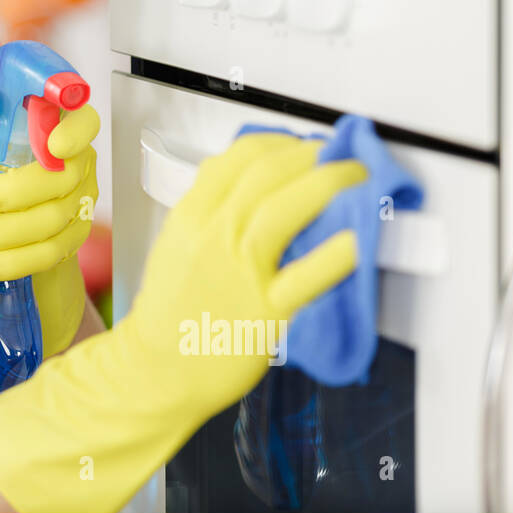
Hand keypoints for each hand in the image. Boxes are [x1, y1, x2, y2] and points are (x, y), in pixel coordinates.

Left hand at [0, 87, 100, 355]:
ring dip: (5, 233)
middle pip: (63, 179)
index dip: (75, 133)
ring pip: (53, 221)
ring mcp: (80, 202)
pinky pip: (45, 254)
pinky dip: (6, 263)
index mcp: (60, 127)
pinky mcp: (72, 238)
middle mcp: (79, 163)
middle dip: (17, 193)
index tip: (51, 144)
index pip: (85, 122)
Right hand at [126, 131, 367, 423]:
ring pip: (283, 211)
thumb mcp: (176, 246)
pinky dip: (333, 255)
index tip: (300, 145)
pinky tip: (355, 240)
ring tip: (354, 177)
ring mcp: (239, 274)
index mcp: (189, 218)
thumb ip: (209, 212)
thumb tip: (254, 182)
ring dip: (328, 184)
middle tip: (336, 155)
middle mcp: (212, 238)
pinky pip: (303, 277)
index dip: (277, 142)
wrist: (157, 369)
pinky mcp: (264, 313)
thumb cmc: (170, 313)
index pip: (235, 158)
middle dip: (309, 155)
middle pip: (264, 175)